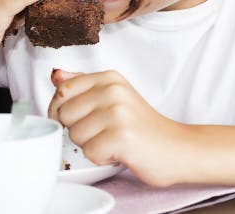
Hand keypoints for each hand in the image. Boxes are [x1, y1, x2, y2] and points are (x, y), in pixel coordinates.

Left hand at [48, 69, 188, 186]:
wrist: (178, 148)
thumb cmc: (143, 127)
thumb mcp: (114, 97)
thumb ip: (83, 85)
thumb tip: (55, 75)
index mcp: (109, 78)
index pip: (62, 90)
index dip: (62, 110)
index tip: (80, 118)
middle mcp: (113, 90)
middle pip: (64, 114)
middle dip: (78, 129)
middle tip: (104, 131)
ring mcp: (118, 112)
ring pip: (74, 135)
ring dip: (91, 145)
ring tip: (114, 140)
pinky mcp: (122, 136)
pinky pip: (90, 152)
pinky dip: (102, 158)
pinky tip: (120, 151)